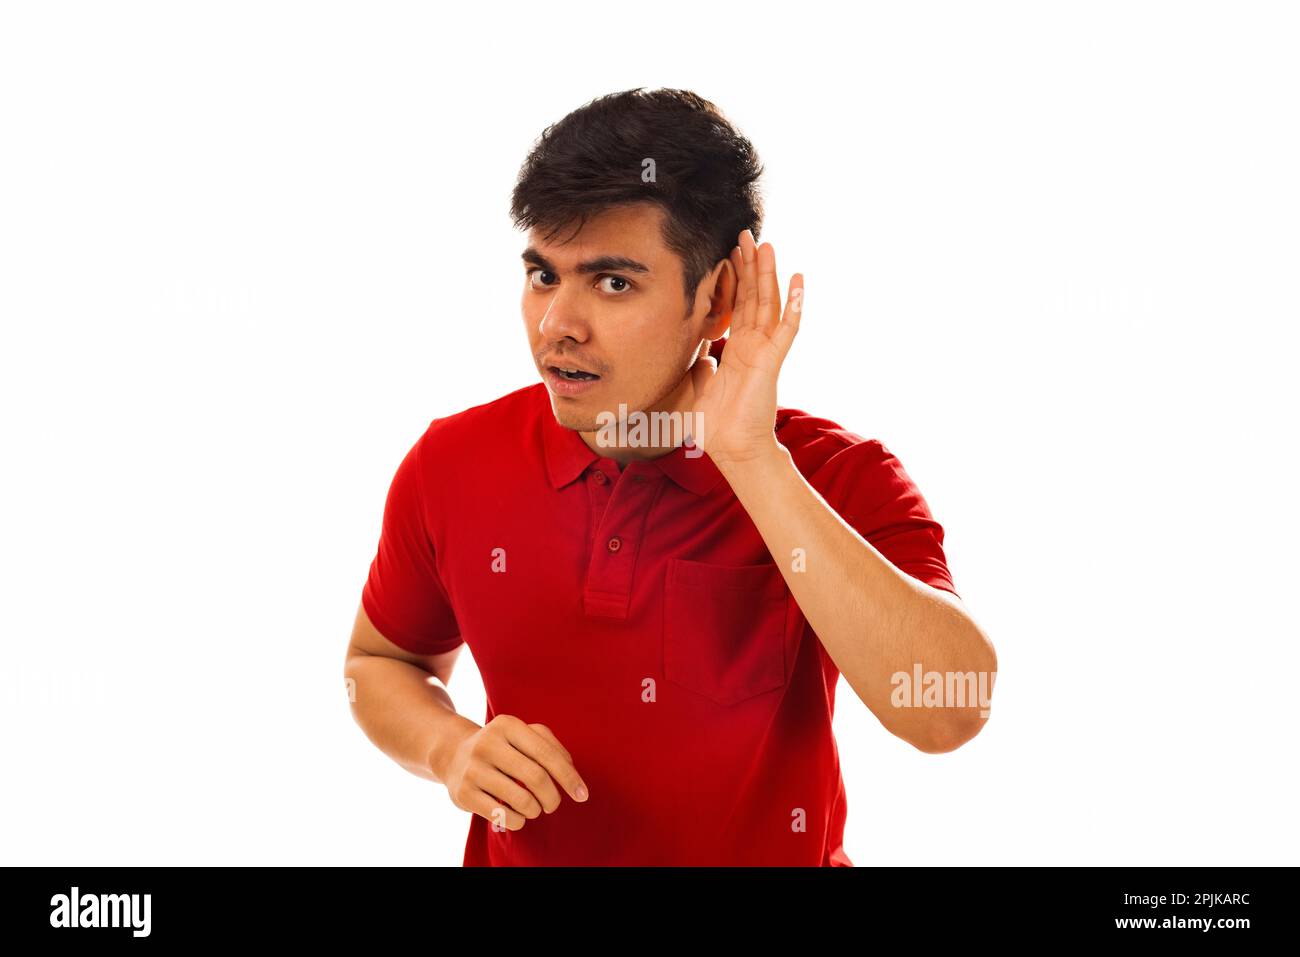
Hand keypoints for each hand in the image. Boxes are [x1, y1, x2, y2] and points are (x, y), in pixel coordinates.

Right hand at [437, 714, 588, 830]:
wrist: (453, 754)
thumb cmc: (502, 746)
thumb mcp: (523, 734)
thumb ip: (551, 746)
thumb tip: (571, 772)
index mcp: (507, 725)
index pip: (546, 753)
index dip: (569, 777)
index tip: (583, 795)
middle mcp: (487, 744)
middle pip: (536, 778)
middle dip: (553, 798)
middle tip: (553, 804)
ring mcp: (473, 769)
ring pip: (522, 801)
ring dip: (536, 810)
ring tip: (534, 808)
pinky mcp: (464, 794)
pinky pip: (504, 816)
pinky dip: (519, 821)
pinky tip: (517, 816)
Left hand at [686, 228, 802, 469]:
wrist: (732, 450)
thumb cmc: (716, 426)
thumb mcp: (697, 389)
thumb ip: (698, 369)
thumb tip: (692, 360)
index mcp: (736, 350)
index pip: (737, 306)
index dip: (735, 279)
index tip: (729, 253)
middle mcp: (753, 346)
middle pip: (754, 297)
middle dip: (750, 265)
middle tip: (746, 234)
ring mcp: (765, 352)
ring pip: (769, 304)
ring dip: (769, 274)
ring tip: (767, 245)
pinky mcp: (772, 361)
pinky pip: (787, 329)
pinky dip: (794, 305)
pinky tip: (798, 280)